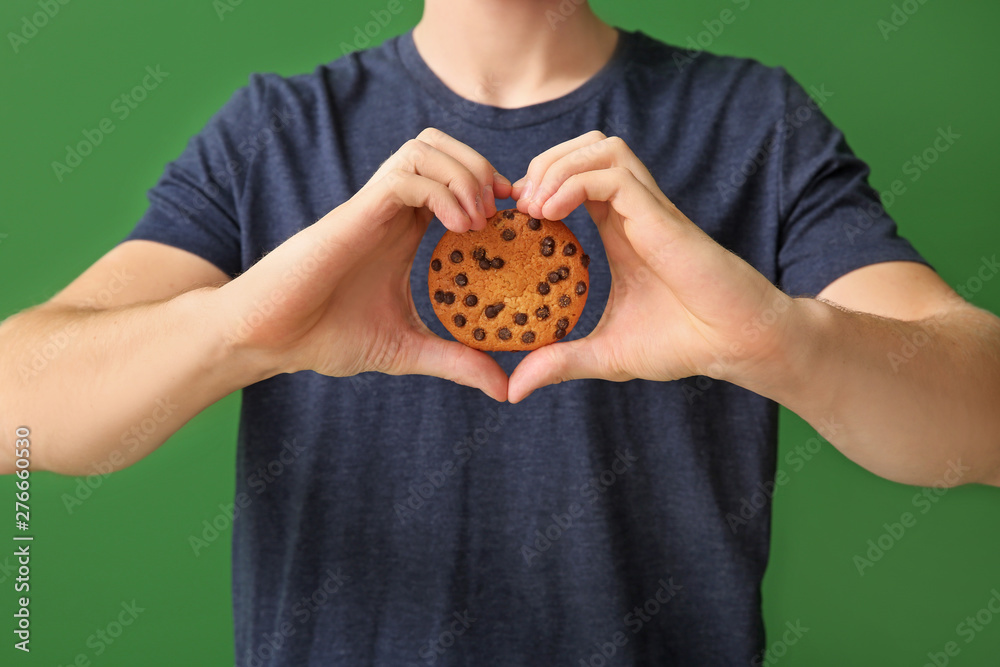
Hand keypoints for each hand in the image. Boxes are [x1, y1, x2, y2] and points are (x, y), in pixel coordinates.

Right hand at [213, 128, 511, 400]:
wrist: (268, 338)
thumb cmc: (325, 338)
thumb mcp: (407, 350)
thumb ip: (456, 361)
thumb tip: (505, 389)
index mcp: (404, 230)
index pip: (455, 179)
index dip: (492, 187)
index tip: (519, 220)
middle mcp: (391, 210)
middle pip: (444, 147)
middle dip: (483, 169)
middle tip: (504, 213)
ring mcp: (373, 207)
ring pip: (426, 148)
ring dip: (464, 174)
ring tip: (478, 223)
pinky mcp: (356, 212)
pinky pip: (407, 174)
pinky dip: (442, 189)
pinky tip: (458, 227)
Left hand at [507, 131, 792, 401]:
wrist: (734, 345)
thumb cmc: (683, 343)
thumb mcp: (604, 353)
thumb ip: (559, 363)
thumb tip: (515, 391)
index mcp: (619, 228)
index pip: (575, 174)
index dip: (540, 182)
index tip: (515, 218)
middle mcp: (632, 210)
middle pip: (585, 145)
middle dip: (544, 162)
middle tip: (521, 205)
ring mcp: (648, 209)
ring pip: (600, 146)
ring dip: (558, 166)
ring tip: (535, 207)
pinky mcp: (660, 216)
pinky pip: (612, 175)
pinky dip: (574, 183)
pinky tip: (552, 215)